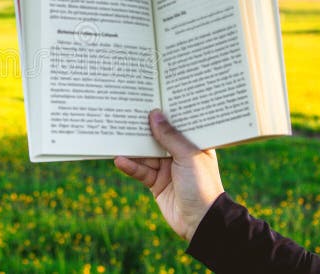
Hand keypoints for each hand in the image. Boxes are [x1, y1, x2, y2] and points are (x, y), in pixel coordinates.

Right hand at [114, 109, 224, 240]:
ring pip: (146, 154)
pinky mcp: (156, 183)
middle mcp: (180, 154)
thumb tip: (154, 114)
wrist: (202, 222)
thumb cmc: (202, 185)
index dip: (165, 112)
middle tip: (126, 114)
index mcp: (194, 144)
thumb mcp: (188, 156)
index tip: (149, 97)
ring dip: (133, 148)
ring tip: (116, 135)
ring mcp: (167, 168)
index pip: (178, 124)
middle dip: (143, 128)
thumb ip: (169, 136)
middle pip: (157, 138)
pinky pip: (140, 171)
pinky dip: (130, 166)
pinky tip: (119, 159)